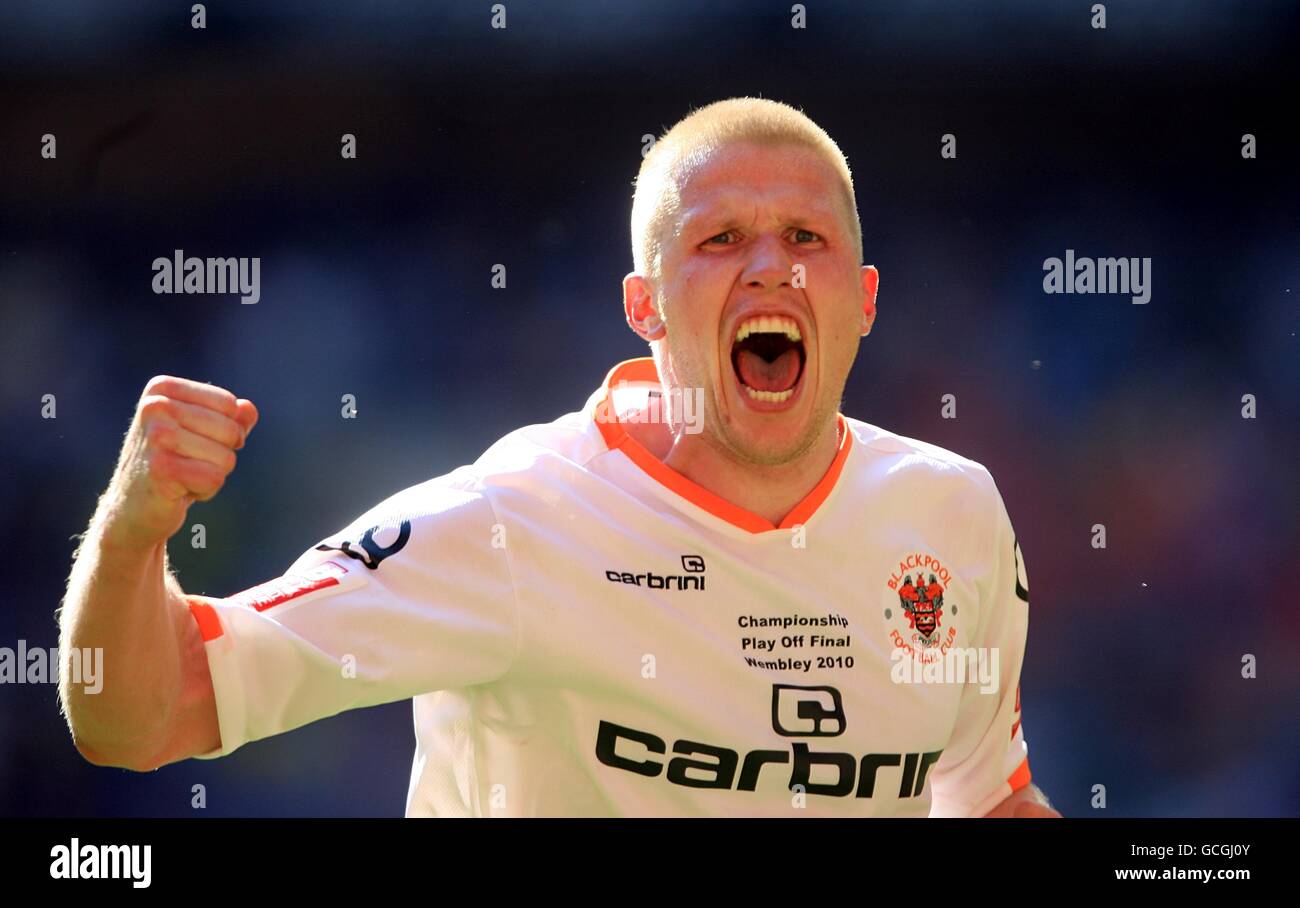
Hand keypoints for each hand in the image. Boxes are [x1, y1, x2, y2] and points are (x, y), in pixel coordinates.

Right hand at [101, 375, 257, 549]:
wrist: (133, 509)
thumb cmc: (172, 465)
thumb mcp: (201, 433)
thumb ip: (231, 418)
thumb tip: (248, 409)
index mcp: (162, 389)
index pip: (229, 405)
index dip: (227, 430)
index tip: (194, 443)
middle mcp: (155, 406)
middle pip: (230, 430)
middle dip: (220, 455)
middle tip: (186, 464)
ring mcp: (156, 436)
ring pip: (226, 457)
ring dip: (212, 474)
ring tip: (181, 476)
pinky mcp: (161, 468)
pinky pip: (214, 478)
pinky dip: (205, 491)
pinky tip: (178, 491)